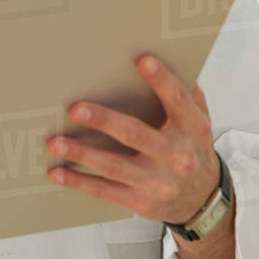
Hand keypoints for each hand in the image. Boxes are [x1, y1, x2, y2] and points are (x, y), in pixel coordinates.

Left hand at [45, 54, 219, 224]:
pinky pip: (105, 190)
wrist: (203, 201)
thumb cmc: (193, 148)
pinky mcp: (141, 202)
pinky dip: (78, 181)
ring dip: (82, 153)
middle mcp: (177, 156)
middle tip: (75, 109)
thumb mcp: (200, 120)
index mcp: (192, 128)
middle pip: (135, 135)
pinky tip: (57, 171)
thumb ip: (187, 92)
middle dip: (103, 121)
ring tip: (55, 141)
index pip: (177, 100)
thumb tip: (168, 56)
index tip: (142, 60)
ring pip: (114, 166)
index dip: (161, 80)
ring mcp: (158, 182)